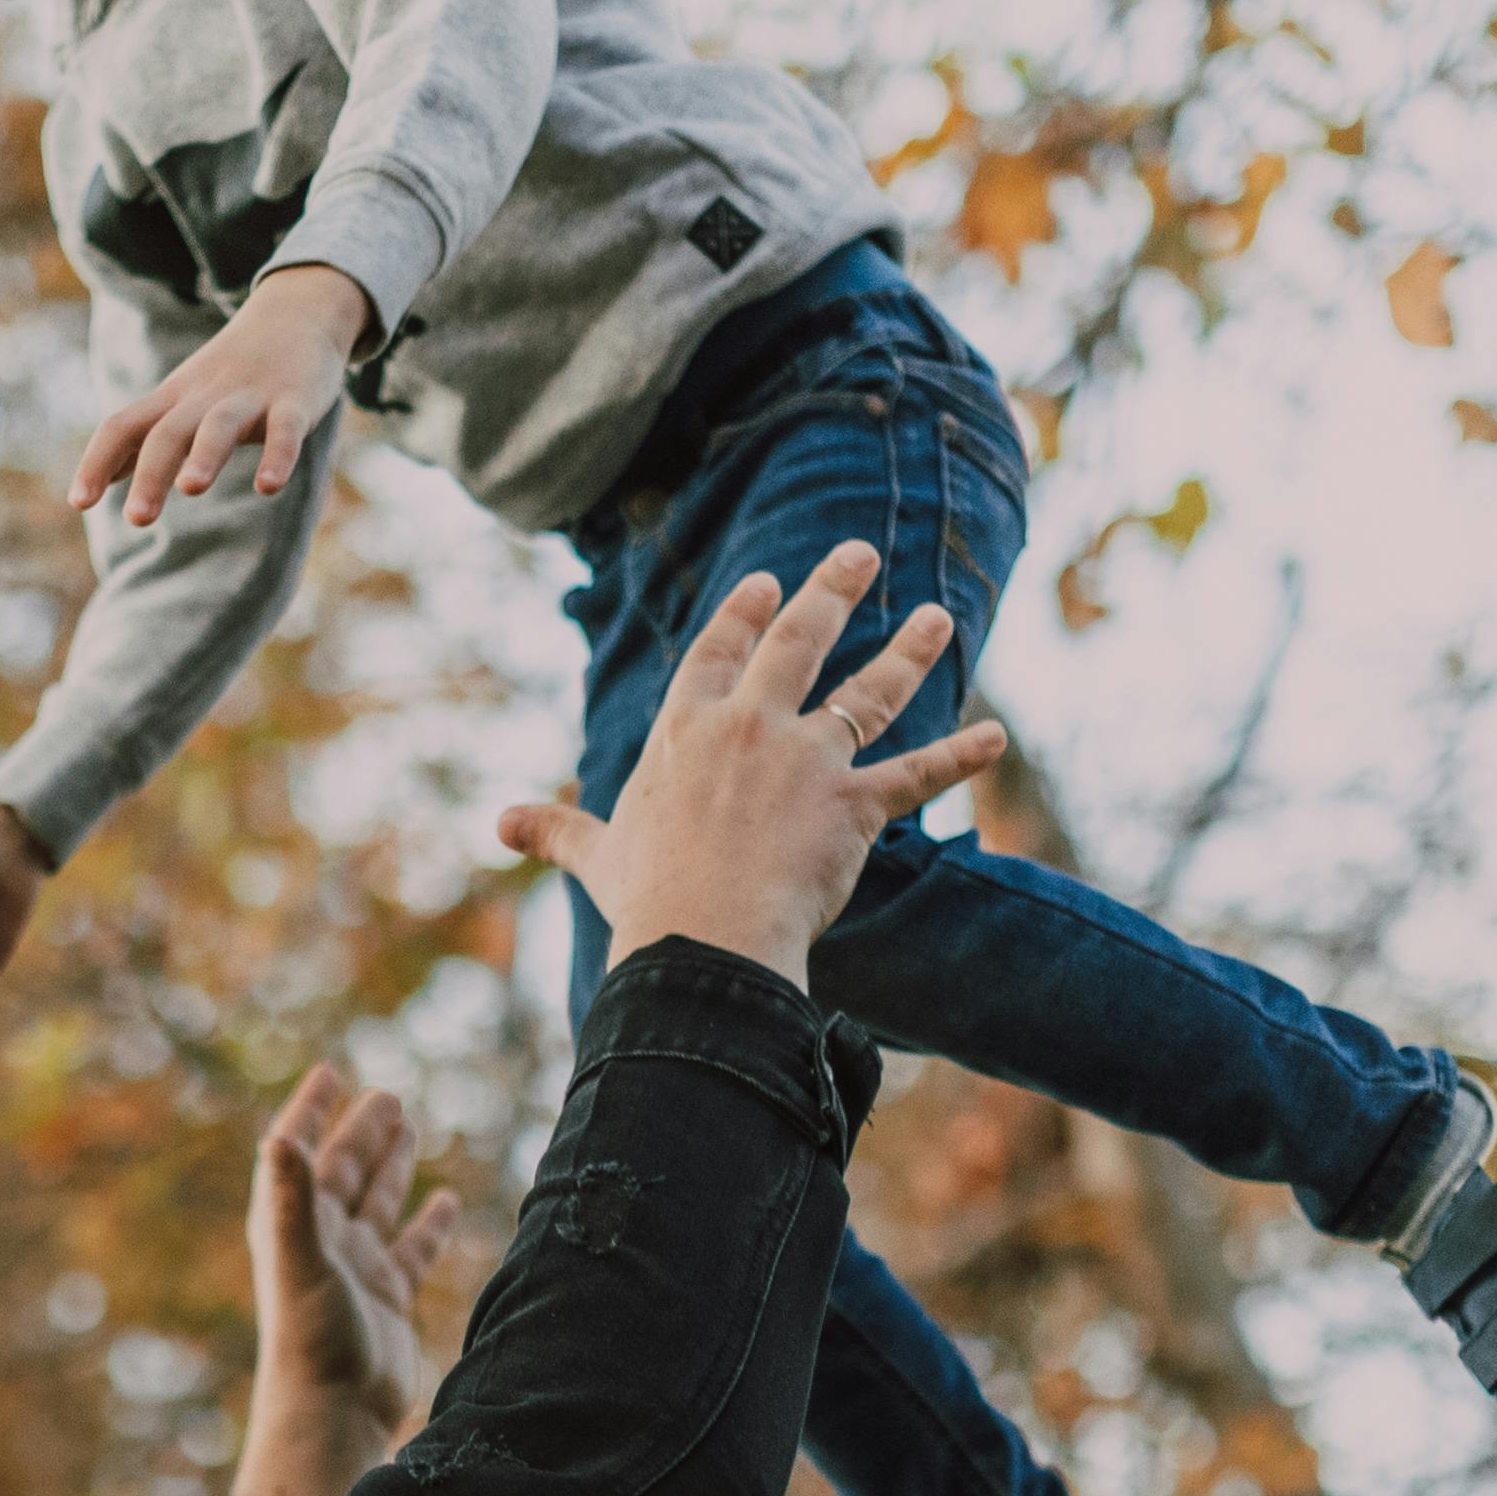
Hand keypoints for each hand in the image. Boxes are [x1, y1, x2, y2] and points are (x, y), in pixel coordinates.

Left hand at [75, 265, 373, 525]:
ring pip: (220, 426)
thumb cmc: (232, 370)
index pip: (123, 426)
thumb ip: (144, 439)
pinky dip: (278, 456)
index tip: (79, 502)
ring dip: (204, 456)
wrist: (298, 312)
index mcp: (173, 400)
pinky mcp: (294, 400)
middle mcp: (205, 397)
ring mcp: (250, 397)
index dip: (98, 461)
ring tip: (190, 489)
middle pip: (168, 433)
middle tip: (137, 519)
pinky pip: (285, 429)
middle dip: (151, 475)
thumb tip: (103, 479)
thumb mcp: (183, 400)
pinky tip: (269, 487)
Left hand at [237, 1065, 467, 1495]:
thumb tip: (279, 1137)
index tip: (329, 1074)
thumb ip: (292, 1198)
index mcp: (294, 1226)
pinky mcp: (388, 1299)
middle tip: (386, 1096)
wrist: (336, 1413)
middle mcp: (323, 1243)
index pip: (300, 1155)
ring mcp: (357, 1271)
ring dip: (390, 1167)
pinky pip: (411, 1250)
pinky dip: (427, 1224)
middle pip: (343, 1174)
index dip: (312, 1113)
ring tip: (409, 1127)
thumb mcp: (300, 1261)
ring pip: (377, 1205)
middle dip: (361, 1133)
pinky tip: (444, 1200)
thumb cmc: (312, 1340)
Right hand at [490, 540, 1002, 992]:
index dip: (744, 613)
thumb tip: (502, 824)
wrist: (699, 942)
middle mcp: (749, 728)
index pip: (718, 653)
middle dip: (831, 591)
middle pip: (797, 641)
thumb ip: (557, 829)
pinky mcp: (852, 806)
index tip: (766, 582)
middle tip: (860, 553)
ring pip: (868, 692)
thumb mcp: (597, 855)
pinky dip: (959, 757)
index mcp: (686, 731)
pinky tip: (994, 738)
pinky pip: (916, 775)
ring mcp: (806, 761)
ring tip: (938, 614)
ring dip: (908, 649)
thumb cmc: (645, 901)